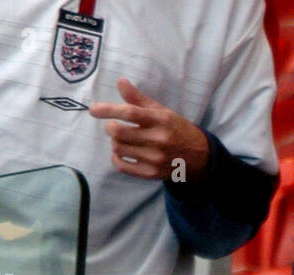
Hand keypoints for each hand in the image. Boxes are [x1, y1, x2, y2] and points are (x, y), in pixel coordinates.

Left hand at [90, 79, 208, 181]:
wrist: (200, 157)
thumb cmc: (177, 130)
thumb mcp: (162, 111)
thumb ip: (139, 98)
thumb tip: (120, 82)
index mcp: (160, 120)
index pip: (129, 112)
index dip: (108, 110)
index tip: (94, 110)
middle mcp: (158, 140)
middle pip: (119, 132)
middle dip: (110, 128)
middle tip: (113, 126)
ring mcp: (155, 158)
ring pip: (118, 149)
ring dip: (115, 142)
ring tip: (122, 140)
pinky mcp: (151, 173)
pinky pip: (122, 166)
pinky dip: (116, 158)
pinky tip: (121, 153)